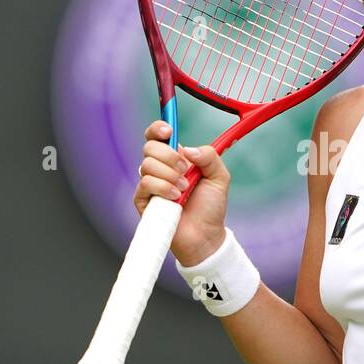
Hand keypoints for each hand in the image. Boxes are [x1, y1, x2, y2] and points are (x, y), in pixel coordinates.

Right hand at [135, 121, 230, 266]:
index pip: (158, 135)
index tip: (169, 131)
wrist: (205, 235)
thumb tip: (187, 149)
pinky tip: (175, 198)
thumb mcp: (219, 177)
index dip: (159, 128)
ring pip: (146, 165)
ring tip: (184, 190)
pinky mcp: (143, 200)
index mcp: (176, 158)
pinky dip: (163, 188)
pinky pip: (145, 184)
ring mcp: (150, 184)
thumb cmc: (211, 208)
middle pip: (150, 146)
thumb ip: (209, 156)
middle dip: (169, 156)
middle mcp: (160, 169)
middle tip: (185, 171)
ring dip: (169, 176)